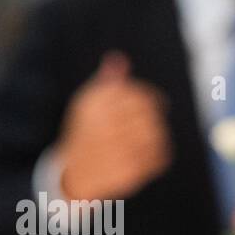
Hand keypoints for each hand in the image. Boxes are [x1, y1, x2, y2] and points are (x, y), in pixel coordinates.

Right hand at [56, 51, 171, 200]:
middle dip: (151, 117)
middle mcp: (104, 127)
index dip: (147, 97)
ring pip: (156, 135)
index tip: (146, 104)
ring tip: (146, 137)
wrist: (74, 175)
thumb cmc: (85, 133)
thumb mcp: (89, 103)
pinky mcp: (128, 171)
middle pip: (149, 115)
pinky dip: (157, 154)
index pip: (138, 96)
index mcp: (95, 106)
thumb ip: (107, 81)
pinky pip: (159, 157)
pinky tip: (146, 153)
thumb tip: (118, 59)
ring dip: (155, 135)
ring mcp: (117, 151)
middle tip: (148, 122)